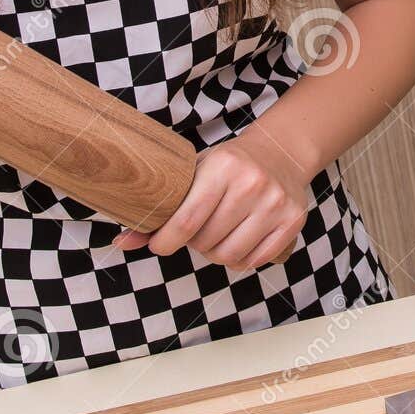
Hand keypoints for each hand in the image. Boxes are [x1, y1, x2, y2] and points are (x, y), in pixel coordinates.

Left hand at [112, 135, 306, 270]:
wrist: (279, 152)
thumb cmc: (228, 164)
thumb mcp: (194, 172)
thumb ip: (161, 207)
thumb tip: (121, 241)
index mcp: (221, 167)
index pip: (186, 221)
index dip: (165, 241)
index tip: (159, 245)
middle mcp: (251, 184)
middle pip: (206, 242)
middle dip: (193, 243)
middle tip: (194, 231)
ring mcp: (275, 204)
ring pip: (230, 256)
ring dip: (215, 254)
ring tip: (215, 236)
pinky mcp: (292, 221)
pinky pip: (254, 261)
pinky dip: (239, 260)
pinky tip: (236, 241)